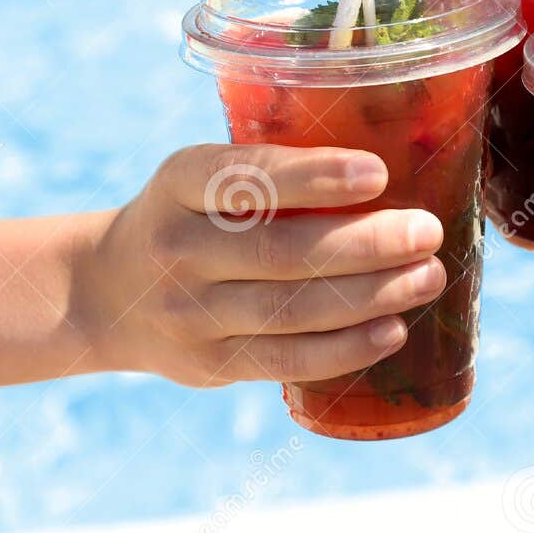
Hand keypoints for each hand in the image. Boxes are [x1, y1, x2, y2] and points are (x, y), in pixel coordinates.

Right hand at [72, 144, 445, 388]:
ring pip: (291, 310)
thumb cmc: (190, 217)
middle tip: (425, 232)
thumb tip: (393, 168)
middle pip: (280, 251)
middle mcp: (176, 248)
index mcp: (178, 181)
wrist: (107, 294)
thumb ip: (269, 171)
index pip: (245, 177)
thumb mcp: (200, 175)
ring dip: (370, 296)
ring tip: (426, 277)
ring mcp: (189, 313)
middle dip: (365, 243)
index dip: (313, 177)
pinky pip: (285, 360)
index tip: (379, 173)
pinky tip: (392, 330)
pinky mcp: (209, 365)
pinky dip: (345, 348)